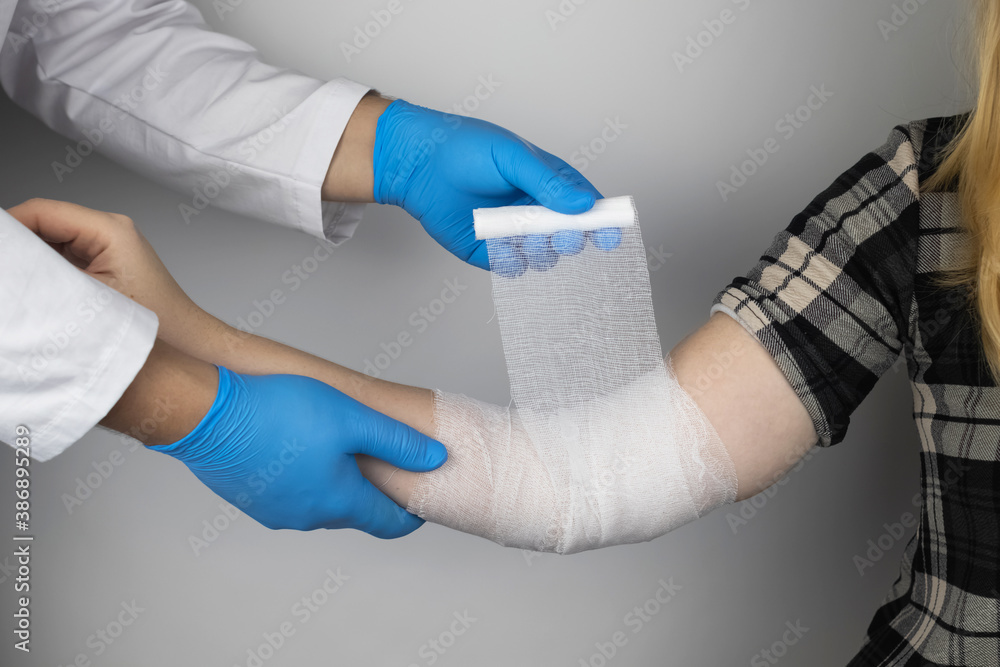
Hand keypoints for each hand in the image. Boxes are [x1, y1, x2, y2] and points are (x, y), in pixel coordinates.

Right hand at [6, 198, 201, 348]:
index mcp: (110, 230)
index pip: (42, 211)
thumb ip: (46, 275)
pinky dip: (43, 264)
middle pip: (44, 220)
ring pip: (50, 236)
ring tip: (14, 279)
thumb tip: (13, 262)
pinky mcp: (103, 256)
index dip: (8, 226)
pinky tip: (32, 284)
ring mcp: (106, 241)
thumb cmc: (152, 321)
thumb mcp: (88, 298)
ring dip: (29, 255)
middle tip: (5, 271)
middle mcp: (109, 227)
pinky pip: (62, 250)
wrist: (184, 336)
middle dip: (16, 242)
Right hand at [149, 365, 447, 536]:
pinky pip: (291, 494)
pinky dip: (305, 478)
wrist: (206, 414)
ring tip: (340, 447)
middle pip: (355, 511)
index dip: (410, 513)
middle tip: (384, 460)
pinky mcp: (252, 499)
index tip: (422, 500)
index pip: (388, 523)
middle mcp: (308, 517)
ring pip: (321, 502)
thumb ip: (397, 442)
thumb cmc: (279, 413)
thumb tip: (435, 459)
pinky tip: (300, 447)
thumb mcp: (352, 419)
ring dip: (336, 482)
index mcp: (339, 502)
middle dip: (373, 492)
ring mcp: (277, 511)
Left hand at [372, 99, 618, 271]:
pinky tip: (499, 246)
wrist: (416, 165)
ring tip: (522, 235)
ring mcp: (513, 232)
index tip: (612, 232)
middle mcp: (534, 209)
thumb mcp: (511, 156)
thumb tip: (583, 203)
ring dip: (540, 251)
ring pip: (544, 255)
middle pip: (569, 235)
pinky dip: (511, 261)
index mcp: (547, 182)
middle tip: (563, 235)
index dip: (601, 219)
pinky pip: (512, 266)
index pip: (585, 203)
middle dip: (571, 239)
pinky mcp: (489, 251)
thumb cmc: (463, 148)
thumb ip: (547, 182)